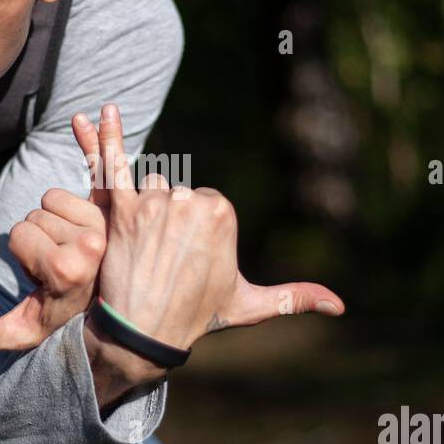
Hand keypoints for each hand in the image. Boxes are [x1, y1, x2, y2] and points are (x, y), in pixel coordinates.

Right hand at [0, 114, 107, 368]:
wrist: (120, 313)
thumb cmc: (66, 315)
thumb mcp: (27, 329)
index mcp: (67, 267)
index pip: (19, 233)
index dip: (23, 252)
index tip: (44, 275)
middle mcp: (93, 241)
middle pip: (38, 212)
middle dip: (41, 234)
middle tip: (66, 261)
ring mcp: (109, 220)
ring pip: (57, 196)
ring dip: (60, 218)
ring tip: (83, 246)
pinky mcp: (118, 205)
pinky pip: (104, 164)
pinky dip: (100, 137)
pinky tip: (97, 112)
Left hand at [89, 102, 344, 369]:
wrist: (144, 332)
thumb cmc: (198, 315)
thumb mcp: (250, 304)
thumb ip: (293, 297)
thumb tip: (341, 305)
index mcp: (223, 211)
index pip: (205, 202)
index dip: (195, 231)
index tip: (189, 258)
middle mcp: (190, 201)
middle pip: (178, 194)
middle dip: (171, 222)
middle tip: (165, 260)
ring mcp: (155, 203)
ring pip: (151, 189)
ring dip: (146, 211)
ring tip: (143, 246)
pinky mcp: (123, 208)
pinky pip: (112, 166)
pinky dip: (105, 138)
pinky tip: (102, 111)